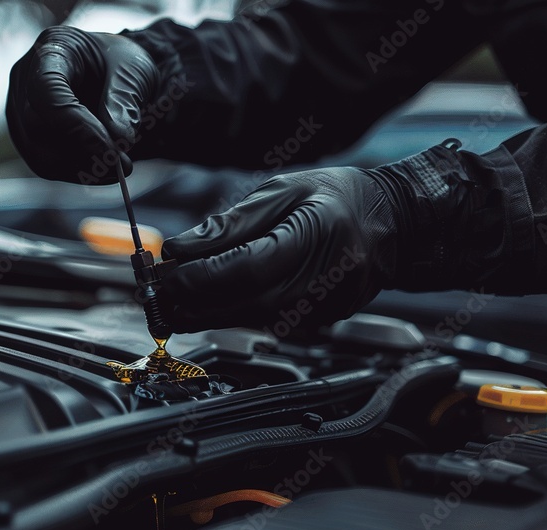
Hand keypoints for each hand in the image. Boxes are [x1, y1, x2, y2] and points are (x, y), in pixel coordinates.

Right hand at [6, 26, 158, 183]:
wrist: (109, 72)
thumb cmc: (119, 64)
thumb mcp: (133, 69)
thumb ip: (125, 99)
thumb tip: (118, 138)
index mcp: (51, 50)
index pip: (46, 90)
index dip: (76, 124)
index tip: (111, 148)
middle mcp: (24, 80)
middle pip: (37, 125)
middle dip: (82, 151)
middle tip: (121, 164)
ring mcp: (19, 111)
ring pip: (39, 153)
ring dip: (81, 168)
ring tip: (118, 167)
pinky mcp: (27, 138)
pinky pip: (45, 165)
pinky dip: (77, 173)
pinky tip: (103, 171)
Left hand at [159, 167, 406, 333]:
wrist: (390, 226)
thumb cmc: (338, 198)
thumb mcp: (283, 191)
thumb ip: (231, 223)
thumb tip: (181, 247)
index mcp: (314, 236)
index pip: (246, 267)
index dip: (201, 276)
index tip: (165, 274)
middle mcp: (321, 279)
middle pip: (244, 304)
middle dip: (192, 304)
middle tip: (156, 297)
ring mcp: (322, 307)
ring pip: (249, 319)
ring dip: (204, 314)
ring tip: (169, 302)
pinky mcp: (316, 322)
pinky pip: (263, 321)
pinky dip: (230, 314)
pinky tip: (207, 303)